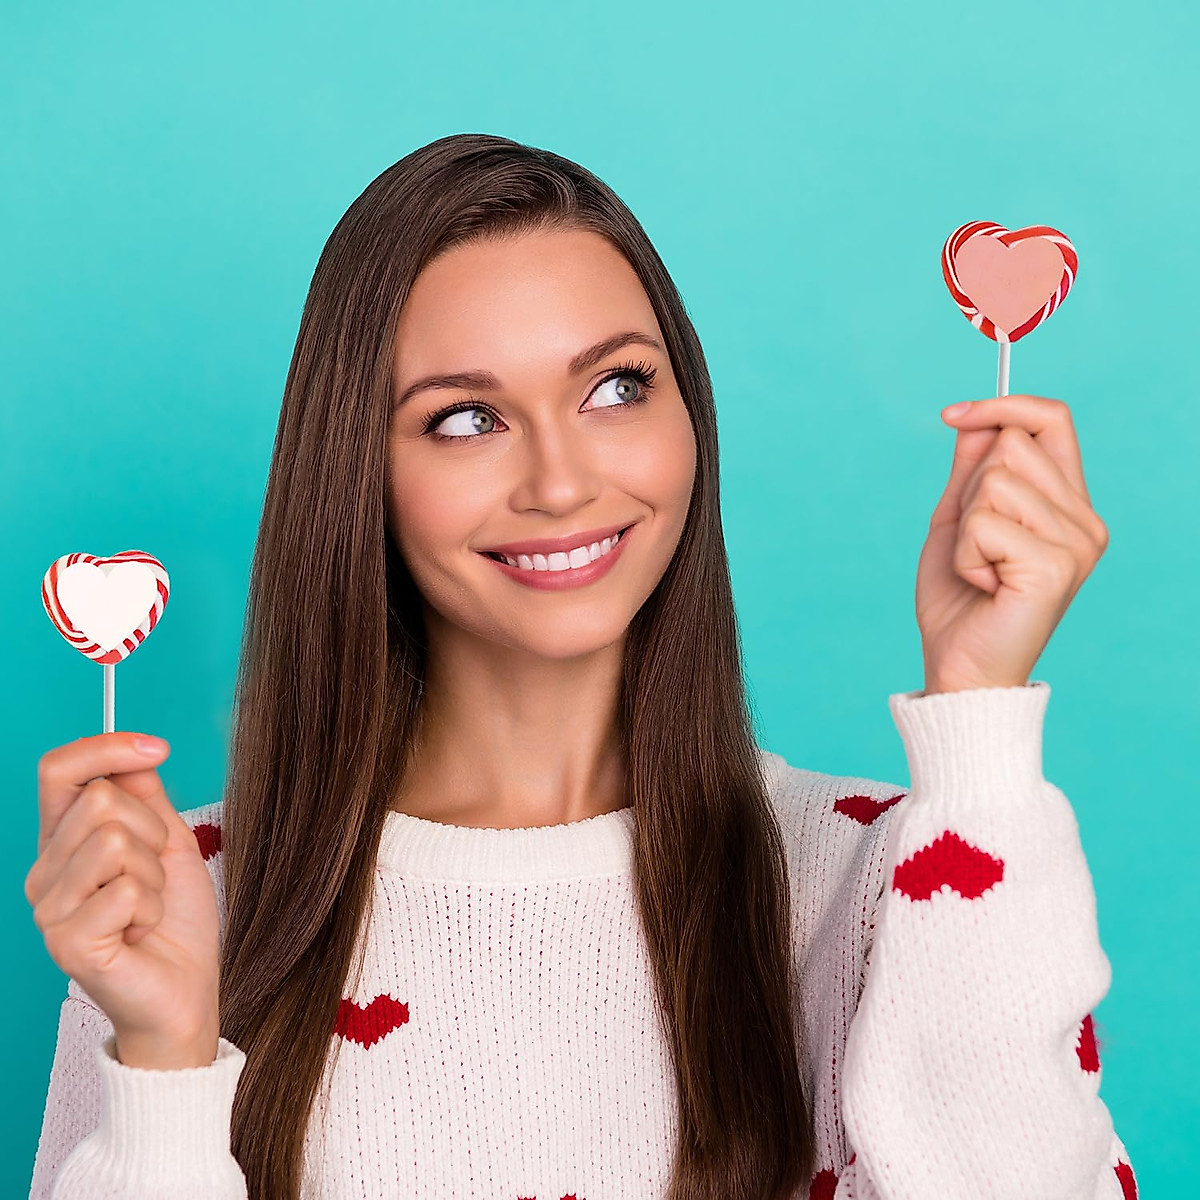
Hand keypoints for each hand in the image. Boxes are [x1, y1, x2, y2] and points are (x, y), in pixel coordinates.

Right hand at [26, 733, 221, 1067]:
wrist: (186, 990)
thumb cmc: (175, 920)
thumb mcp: (169, 842)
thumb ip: (146, 797)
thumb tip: (136, 752)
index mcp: (63, 842)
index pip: (59, 771)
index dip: (107, 747)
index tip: (159, 747)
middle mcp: (45, 873)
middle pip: (100, 801)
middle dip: (152, 831)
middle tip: (155, 875)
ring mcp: (50, 910)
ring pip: (115, 841)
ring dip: (154, 872)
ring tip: (147, 905)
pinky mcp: (68, 943)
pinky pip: (125, 890)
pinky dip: (152, 906)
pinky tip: (141, 931)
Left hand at [916, 394, 1108, 694]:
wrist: (960, 668)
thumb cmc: (959, 601)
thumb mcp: (957, 522)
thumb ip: (970, 470)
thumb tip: (973, 417)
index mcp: (1068, 505)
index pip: (1052, 420)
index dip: (1001, 405)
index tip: (952, 414)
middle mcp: (1084, 521)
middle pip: (1012, 444)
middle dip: (970, 489)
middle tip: (974, 544)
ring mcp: (1076, 543)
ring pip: (994, 481)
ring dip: (964, 527)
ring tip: (979, 569)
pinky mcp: (1055, 566)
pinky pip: (984, 523)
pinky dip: (964, 554)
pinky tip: (983, 585)